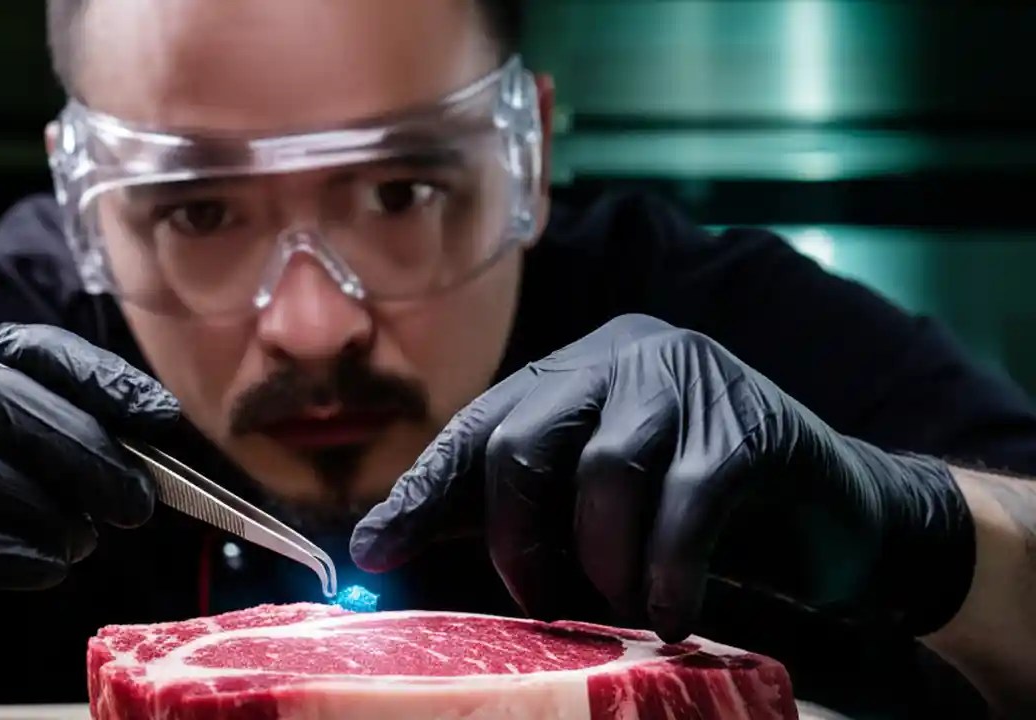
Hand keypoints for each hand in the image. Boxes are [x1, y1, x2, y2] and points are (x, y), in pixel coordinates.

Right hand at [0, 323, 179, 617]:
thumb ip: (58, 424)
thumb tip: (153, 450)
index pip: (36, 348)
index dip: (103, 380)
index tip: (161, 418)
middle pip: (2, 400)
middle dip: (84, 452)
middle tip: (137, 501)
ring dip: (44, 511)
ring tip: (85, 541)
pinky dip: (4, 554)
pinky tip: (45, 567)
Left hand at [351, 314, 975, 641]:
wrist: (833, 516)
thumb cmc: (695, 518)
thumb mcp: (591, 512)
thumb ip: (504, 518)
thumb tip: (381, 546)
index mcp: (569, 376)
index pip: (478, 428)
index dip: (425, 492)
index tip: (378, 552)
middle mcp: (619, 358)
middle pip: (525, 441)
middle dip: (521, 541)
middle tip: (544, 601)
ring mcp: (688, 380)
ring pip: (605, 470)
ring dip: (603, 563)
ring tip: (623, 607)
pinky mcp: (749, 424)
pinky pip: (686, 502)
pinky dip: (667, 571)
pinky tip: (670, 613)